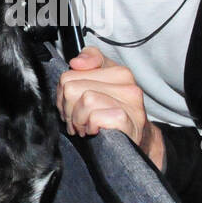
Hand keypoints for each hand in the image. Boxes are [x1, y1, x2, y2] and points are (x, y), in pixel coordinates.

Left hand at [55, 46, 165, 169]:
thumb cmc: (113, 114)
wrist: (138, 139)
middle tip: (76, 119)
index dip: (63, 93)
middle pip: (72, 87)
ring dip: (78, 119)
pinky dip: (90, 126)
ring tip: (85, 126)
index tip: (72, 104)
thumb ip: (89, 65)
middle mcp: (126, 83)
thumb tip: (76, 62)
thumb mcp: (101, 86)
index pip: (71, 73)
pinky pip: (95, 117)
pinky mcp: (126, 120)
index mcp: (117, 72)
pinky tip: (95, 131)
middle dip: (68, 109)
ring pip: (86, 100)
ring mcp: (129, 102)